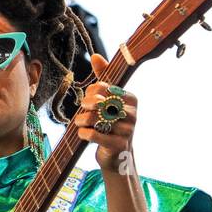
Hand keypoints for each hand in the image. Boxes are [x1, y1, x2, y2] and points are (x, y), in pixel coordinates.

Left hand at [72, 52, 136, 175]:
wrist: (118, 155)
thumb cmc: (111, 123)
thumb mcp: (108, 100)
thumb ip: (103, 78)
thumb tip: (95, 56)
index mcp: (130, 99)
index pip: (104, 87)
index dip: (91, 92)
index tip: (87, 99)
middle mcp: (132, 114)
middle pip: (100, 102)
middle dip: (86, 105)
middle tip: (81, 110)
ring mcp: (127, 130)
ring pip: (96, 119)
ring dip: (81, 120)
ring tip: (79, 122)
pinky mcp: (119, 145)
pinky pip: (94, 135)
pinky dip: (83, 133)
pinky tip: (82, 133)